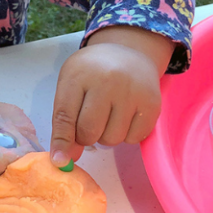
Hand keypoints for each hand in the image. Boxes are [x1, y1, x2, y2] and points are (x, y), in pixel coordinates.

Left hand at [49, 26, 173, 167]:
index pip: (65, 116)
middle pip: (89, 132)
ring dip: (106, 136)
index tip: (60, 161)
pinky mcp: (152, 103)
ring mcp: (131, 92)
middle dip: (85, 137)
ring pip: (112, 139)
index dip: (61, 141)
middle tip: (89, 123)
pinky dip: (127, 135)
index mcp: (78, 75)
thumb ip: (65, 120)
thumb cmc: (92, 71)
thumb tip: (67, 158)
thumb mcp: (71, 84)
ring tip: (108, 115)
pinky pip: (134, 139)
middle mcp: (106, 81)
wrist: (128, 51)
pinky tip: (125, 116)